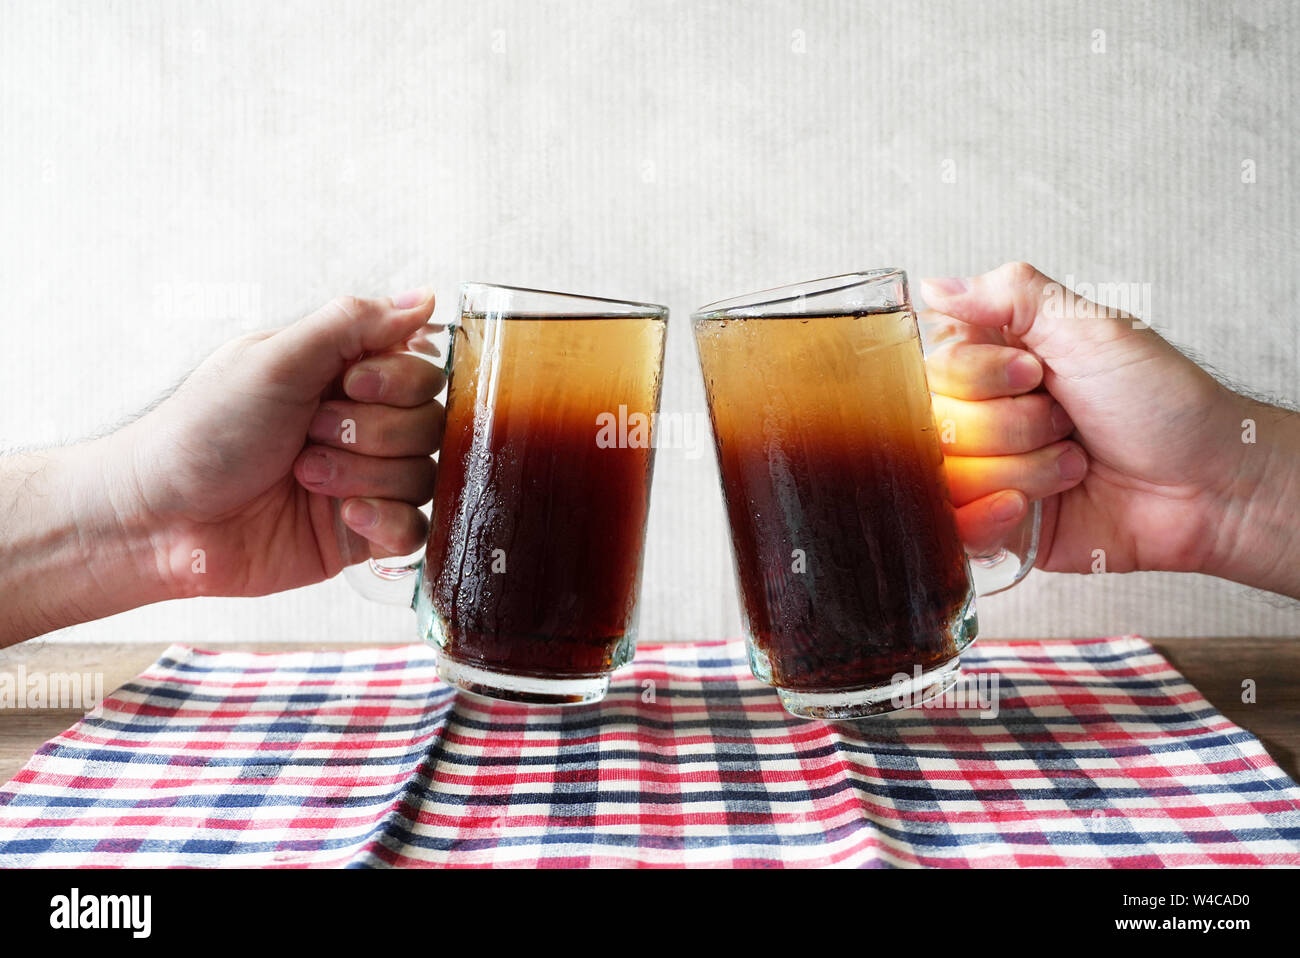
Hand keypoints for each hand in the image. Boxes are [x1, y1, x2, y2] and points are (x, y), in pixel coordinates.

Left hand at [119, 290, 443, 597]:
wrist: (161, 518)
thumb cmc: (203, 430)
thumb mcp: (276, 359)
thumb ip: (354, 323)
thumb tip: (427, 296)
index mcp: (343, 376)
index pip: (423, 371)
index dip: (398, 381)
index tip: (350, 385)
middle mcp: (361, 425)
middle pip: (428, 424)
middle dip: (370, 432)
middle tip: (309, 434)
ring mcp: (364, 481)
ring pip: (422, 475)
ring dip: (362, 475)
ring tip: (304, 475)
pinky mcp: (361, 534)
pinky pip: (414, 529)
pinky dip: (386, 521)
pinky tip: (343, 516)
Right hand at [920, 262, 1299, 596]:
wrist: (1210, 484)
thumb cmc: (1161, 401)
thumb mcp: (1089, 327)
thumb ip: (1009, 293)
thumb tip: (933, 286)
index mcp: (993, 360)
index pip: (932, 367)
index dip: (980, 376)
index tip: (1035, 373)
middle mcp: (981, 414)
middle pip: (935, 425)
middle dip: (1010, 426)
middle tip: (1064, 421)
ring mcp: (984, 473)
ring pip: (948, 477)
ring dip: (1021, 471)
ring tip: (1071, 463)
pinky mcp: (994, 527)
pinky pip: (953, 530)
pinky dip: (990, 517)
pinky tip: (1028, 508)